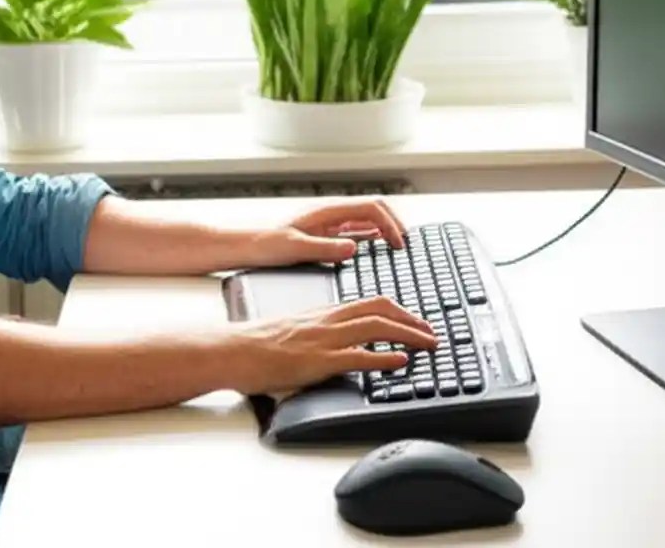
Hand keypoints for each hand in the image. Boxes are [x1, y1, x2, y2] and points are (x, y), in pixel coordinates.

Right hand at [219, 296, 437, 395]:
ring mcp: (324, 339)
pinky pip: (359, 355)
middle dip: (412, 319)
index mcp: (323, 311)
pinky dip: (384, 357)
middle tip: (432, 332)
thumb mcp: (294, 329)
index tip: (416, 320)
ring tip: (428, 344)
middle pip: (381, 309)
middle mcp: (328, 320)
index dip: (399, 309)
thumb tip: (337, 343)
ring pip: (377, 327)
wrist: (232, 350)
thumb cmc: (256, 343)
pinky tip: (400, 361)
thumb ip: (318, 331)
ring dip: (409, 334)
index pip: (370, 302)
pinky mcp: (318, 361)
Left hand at [245, 197, 407, 267]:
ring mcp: (328, 221)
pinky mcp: (324, 232)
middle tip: (405, 243)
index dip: (390, 224)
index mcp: (326, 211)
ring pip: (365, 218)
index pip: (370, 208)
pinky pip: (354, 229)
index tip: (399, 244)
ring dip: (384, 227)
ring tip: (397, 244)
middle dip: (393, 222)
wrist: (246, 246)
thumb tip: (354, 248)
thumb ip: (325, 248)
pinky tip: (375, 246)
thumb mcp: (296, 249)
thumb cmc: (266, 245)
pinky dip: (370, 235)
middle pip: (373, 208)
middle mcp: (330, 212)